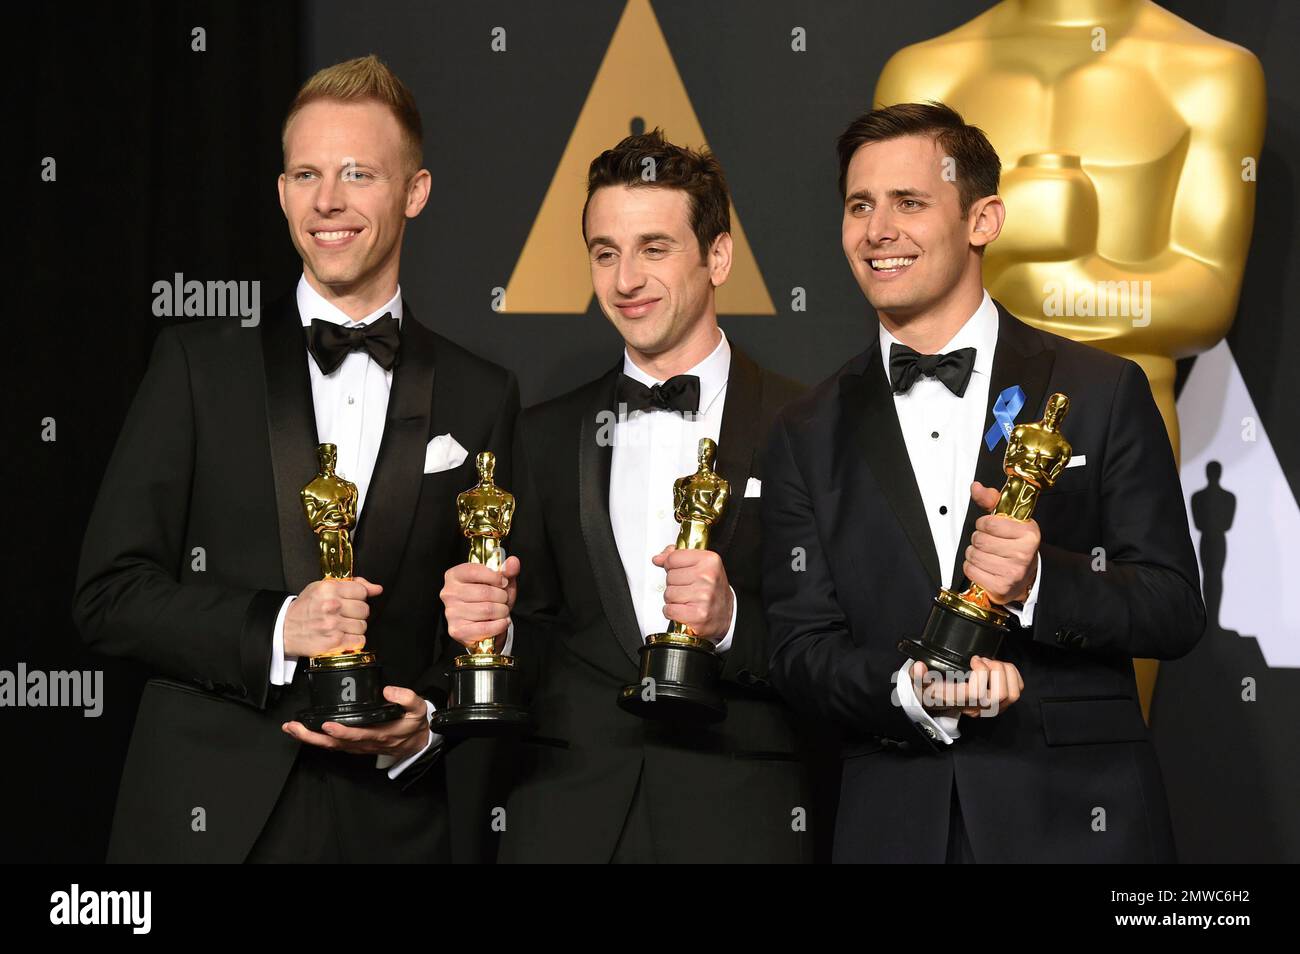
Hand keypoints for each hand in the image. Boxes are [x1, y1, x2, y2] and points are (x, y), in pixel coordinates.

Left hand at [282, 686, 430, 759]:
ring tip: (292, 728)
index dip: (342, 732)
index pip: (358, 735)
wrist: (416, 742)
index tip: (328, 724)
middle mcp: (366, 743)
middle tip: (295, 728)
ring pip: (331, 746)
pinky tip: (304, 733)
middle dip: (313, 736)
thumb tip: (389, 690)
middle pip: (336, 744)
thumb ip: (406, 697)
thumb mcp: (418, 708)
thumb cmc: (414, 724)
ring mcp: (358, 746)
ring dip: (310, 739)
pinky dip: (316, 740)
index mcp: (381, 734)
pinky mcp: (354, 746)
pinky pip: (333, 746)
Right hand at [283, 576, 382, 658]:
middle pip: (364, 610)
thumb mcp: (323, 587)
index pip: (362, 591)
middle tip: (345, 615)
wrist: (284, 629)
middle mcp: (331, 606)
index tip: (351, 601)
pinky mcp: (333, 643)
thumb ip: (352, 584)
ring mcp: (333, 626)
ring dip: (355, 627)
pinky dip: (354, 640)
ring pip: (363, 626)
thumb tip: (377, 588)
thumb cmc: (305, 608)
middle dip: (357, 613)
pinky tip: (343, 636)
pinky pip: (359, 641)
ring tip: (342, 626)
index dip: (359, 597)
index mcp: (329, 589)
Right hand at [440, 555, 518, 649]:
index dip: (495, 577)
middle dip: (501, 597)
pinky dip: (499, 625)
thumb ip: (507, 571)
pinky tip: (501, 622)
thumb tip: (513, 562)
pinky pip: (485, 627)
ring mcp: (451, 613)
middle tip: (503, 600)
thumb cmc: (491, 600)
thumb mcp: (500, 582)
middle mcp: (449, 593)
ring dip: (502, 612)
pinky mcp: (457, 630)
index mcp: (454, 575)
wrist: (486, 626)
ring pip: (486, 610)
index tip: (503, 582)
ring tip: (501, 611)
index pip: (474, 571)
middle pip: (484, 592)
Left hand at [651, 545, 732, 640]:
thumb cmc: (712, 589)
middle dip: (675, 584)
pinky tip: (684, 610)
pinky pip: (669, 610)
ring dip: (674, 599)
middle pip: (669, 577)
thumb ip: (677, 557)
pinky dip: (672, 612)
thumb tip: (658, 558)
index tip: (682, 572)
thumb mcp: (701, 565)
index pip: (673, 558)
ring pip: (668, 594)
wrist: (727, 615)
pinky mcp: (698, 615)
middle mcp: (708, 577)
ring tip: (688, 600)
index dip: (672, 566)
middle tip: (689, 588)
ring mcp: (703, 597)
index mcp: (709, 560)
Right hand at [909, 656, 1023, 718]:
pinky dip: (1013, 675)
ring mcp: (991, 707)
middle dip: (997, 671)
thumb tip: (920, 667)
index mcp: (960, 701)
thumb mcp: (919, 683)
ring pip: (1013, 694)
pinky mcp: (1001, 703)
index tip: (973, 660)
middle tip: (985, 661)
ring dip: (1006, 672)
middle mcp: (978, 707)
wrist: (938, 701)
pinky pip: (1017, 690)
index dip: (981, 672)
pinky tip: (999, 667)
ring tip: (992, 663)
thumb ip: (917, 676)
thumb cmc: (931, 690)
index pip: (978, 693)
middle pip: (1001, 695)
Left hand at [963, 481, 1038, 603]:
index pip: (989, 523)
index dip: (983, 523)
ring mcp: (1012, 572)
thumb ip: (991, 500)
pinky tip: (983, 567)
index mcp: (1028, 533)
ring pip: (973, 555)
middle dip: (977, 539)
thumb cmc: (1014, 545)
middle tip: (987, 543)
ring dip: (973, 554)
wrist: (1025, 577)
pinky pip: (971, 570)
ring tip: (985, 554)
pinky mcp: (1000, 586)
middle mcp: (1023, 553)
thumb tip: (975, 487)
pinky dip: (971, 567)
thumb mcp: (1009, 520)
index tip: (989, 527)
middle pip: (979, 540)